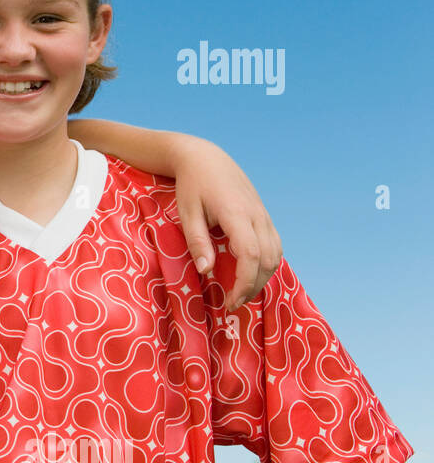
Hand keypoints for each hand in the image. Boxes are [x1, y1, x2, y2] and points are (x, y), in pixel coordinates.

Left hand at [172, 136, 282, 311]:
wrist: (205, 158)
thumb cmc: (192, 185)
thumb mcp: (186, 213)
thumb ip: (197, 242)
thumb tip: (207, 271)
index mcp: (236, 213)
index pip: (250, 255)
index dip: (244, 282)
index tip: (230, 301)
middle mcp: (256, 214)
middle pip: (267, 259)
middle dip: (253, 286)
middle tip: (232, 304)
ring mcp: (263, 214)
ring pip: (275, 253)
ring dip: (262, 277)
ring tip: (242, 293)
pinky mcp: (264, 215)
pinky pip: (274, 244)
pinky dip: (267, 264)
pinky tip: (251, 274)